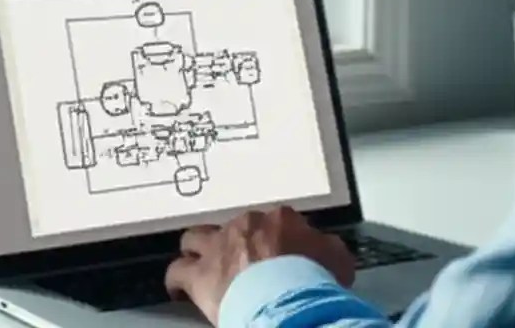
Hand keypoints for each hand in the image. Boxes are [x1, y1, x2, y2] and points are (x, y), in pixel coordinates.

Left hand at [165, 206, 355, 323]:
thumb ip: (327, 248)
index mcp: (278, 219)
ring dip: (197, 251)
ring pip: (195, 239)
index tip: (278, 254)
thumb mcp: (337, 258)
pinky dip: (177, 281)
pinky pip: (177, 272)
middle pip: (232, 227)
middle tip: (240, 261)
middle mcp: (244, 225)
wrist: (286, 296)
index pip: (274, 222)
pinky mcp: (199, 274)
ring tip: (201, 265)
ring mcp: (218, 247)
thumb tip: (325, 249)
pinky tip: (179, 291)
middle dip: (234, 241)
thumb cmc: (314, 277)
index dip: (274, 239)